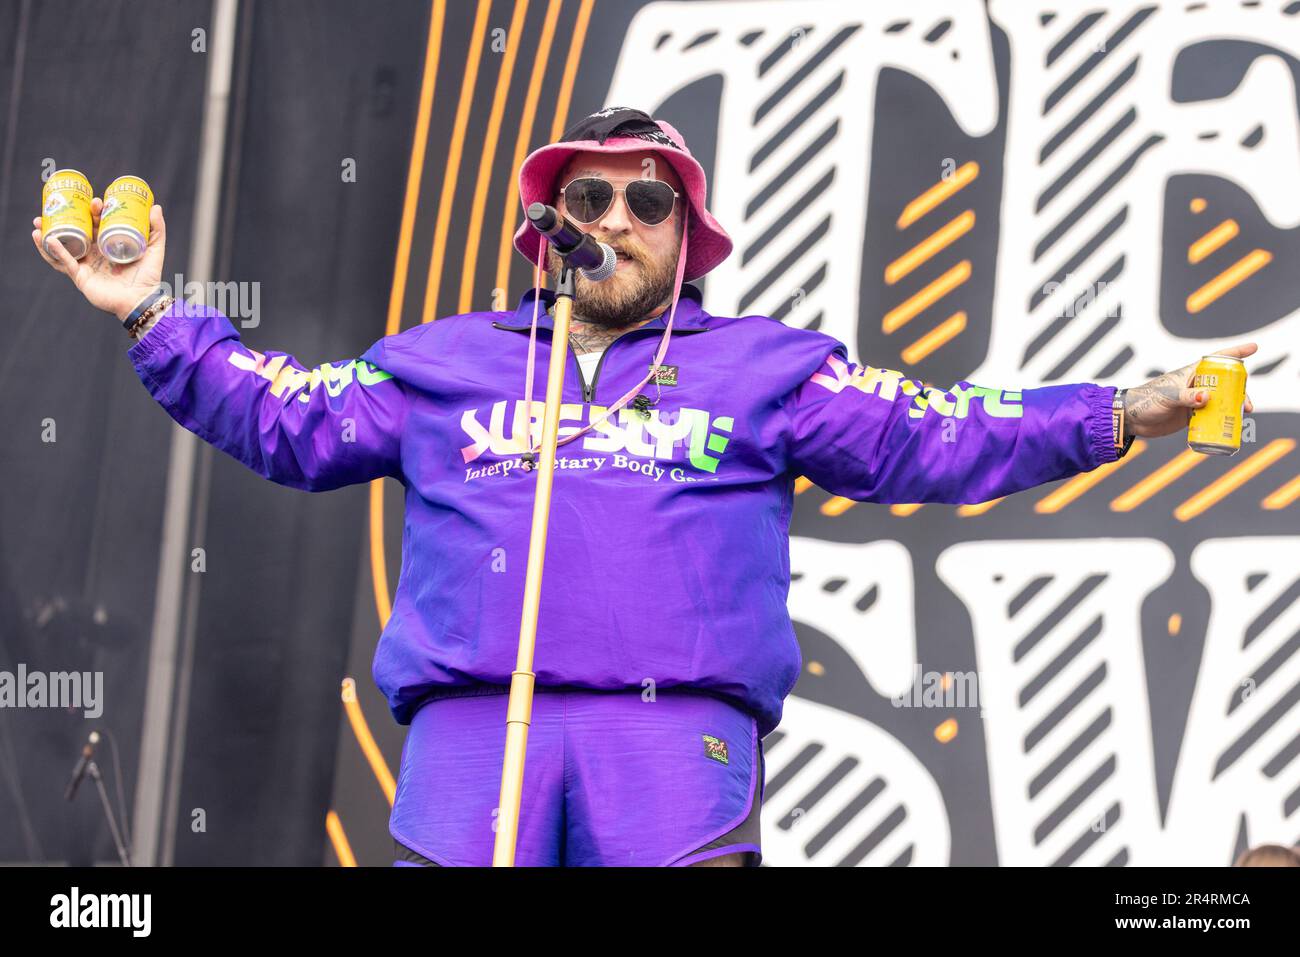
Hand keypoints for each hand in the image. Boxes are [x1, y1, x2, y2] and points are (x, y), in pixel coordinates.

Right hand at [31, 198, 166, 320]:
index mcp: (106, 245)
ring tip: (38, 221)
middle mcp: (93, 253)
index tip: (94, 201)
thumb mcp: (154, 249)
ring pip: (62, 247)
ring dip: (48, 233)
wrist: (141, 300)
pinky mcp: (80, 277)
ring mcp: (85, 264)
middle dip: (64, 218)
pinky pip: (63, 262)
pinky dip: (54, 251)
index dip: (92, 211)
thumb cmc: (148, 277)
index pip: (95, 224)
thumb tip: (156, 207)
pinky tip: (47, 239)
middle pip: (75, 232)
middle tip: (58, 205)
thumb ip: (157, 229)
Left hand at [1123, 342, 1256, 437]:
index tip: (1254, 348)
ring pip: (1222, 400)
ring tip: (1242, 415)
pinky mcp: (1191, 415)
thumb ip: (1186, 397)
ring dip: (1234, 407)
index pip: (1217, 359)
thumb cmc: (1146, 401)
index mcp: (1191, 373)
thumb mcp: (1167, 397)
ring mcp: (1194, 400)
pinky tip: (1230, 427)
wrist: (1131, 420)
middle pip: (1226, 384)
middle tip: (1247, 405)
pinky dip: (1222, 420)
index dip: (1236, 352)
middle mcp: (1196, 385)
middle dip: (1240, 391)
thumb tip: (1207, 398)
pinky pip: (1212, 416)